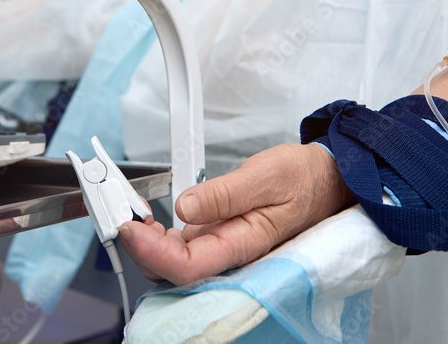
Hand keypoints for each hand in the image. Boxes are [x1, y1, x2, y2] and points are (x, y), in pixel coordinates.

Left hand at [117, 143, 353, 284]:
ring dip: (146, 243)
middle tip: (122, 216)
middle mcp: (229, 252)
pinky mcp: (216, 235)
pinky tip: (148, 217)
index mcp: (243, 244)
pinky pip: (181, 247)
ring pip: (174, 262)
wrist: (325, 180)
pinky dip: (158, 235)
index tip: (130, 228)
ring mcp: (220, 246)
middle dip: (141, 249)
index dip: (153, 254)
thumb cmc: (303, 179)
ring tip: (131, 213)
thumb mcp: (265, 175)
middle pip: (174, 272)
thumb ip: (224, 193)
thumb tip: (185, 206)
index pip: (189, 266)